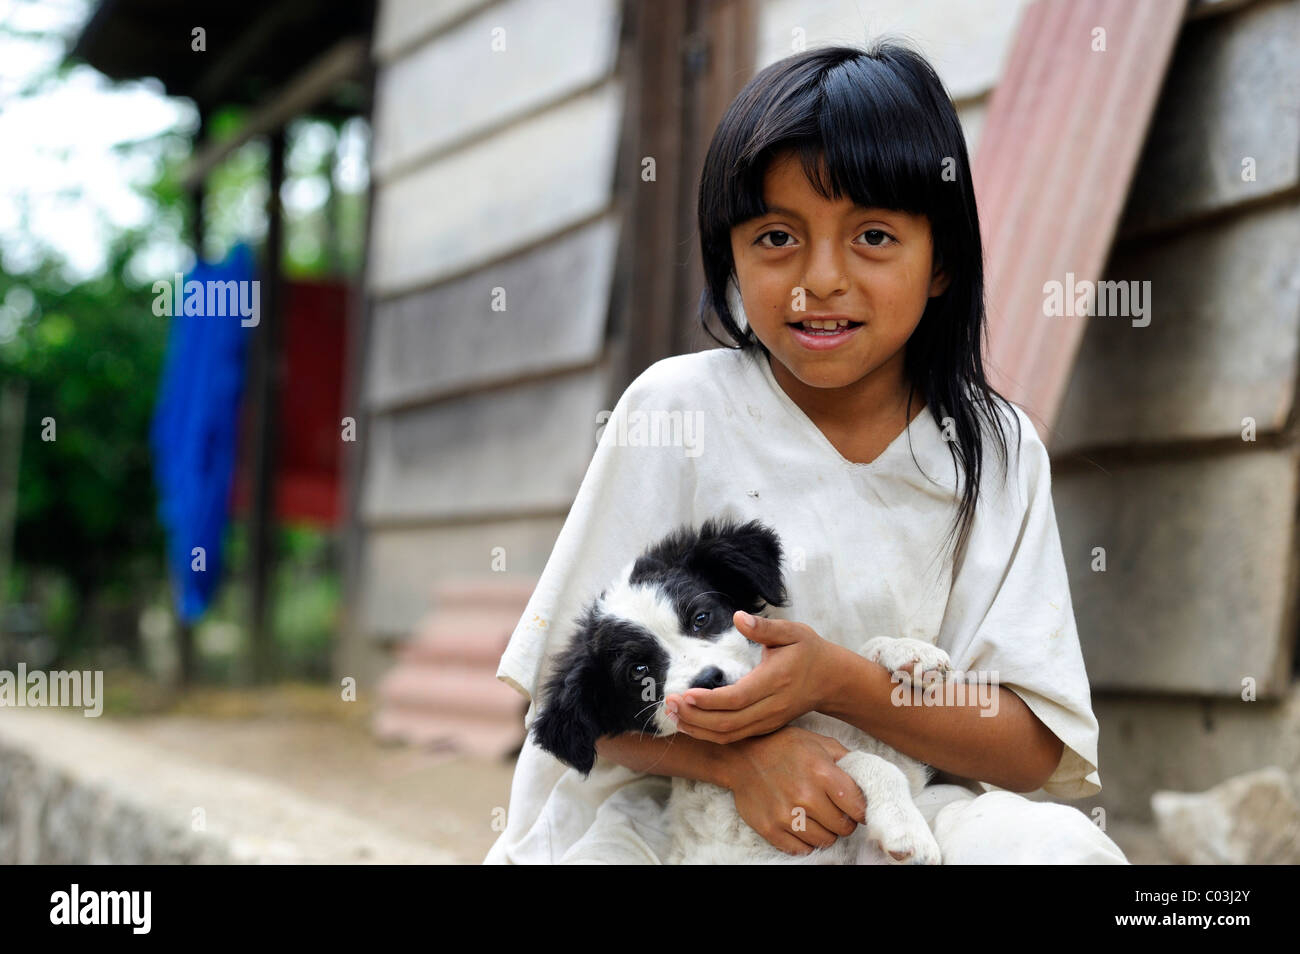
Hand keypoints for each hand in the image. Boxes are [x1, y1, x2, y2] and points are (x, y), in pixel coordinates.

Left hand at [665, 611, 840, 742]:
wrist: (831, 680)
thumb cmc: (809, 651)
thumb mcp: (793, 631)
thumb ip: (765, 627)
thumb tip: (739, 617)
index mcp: (776, 681)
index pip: (738, 698)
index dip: (710, 701)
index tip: (685, 694)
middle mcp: (771, 707)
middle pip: (728, 723)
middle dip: (695, 717)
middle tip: (669, 704)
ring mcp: (768, 721)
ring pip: (729, 735)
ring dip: (698, 728)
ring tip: (672, 715)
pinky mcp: (765, 727)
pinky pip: (733, 737)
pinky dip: (708, 733)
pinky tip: (690, 722)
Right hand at [722, 726, 865, 854]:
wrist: (741, 755)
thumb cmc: (783, 747)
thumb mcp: (818, 742)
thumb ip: (846, 759)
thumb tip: (868, 779)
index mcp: (822, 772)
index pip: (859, 808)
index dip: (860, 810)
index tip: (855, 808)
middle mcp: (806, 796)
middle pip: (843, 828)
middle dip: (842, 821)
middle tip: (833, 811)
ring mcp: (786, 815)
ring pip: (824, 841)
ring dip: (824, 832)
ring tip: (815, 816)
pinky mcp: (770, 829)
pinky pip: (800, 850)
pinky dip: (805, 841)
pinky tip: (801, 825)